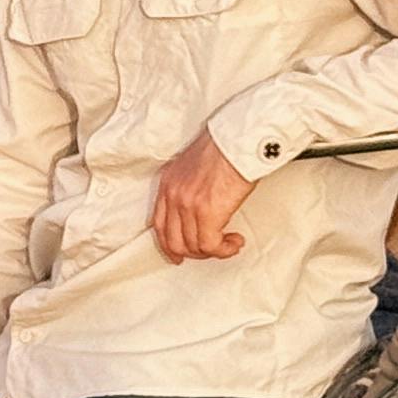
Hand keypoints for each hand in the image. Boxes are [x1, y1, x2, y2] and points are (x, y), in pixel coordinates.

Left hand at [152, 128, 250, 261]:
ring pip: (193, 246)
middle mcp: (173, 195)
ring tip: (229, 243)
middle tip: (212, 251)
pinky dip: (224, 250)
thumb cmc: (225, 147)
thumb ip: (190, 186)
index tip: (177, 255)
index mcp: (168, 182)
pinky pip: (210, 245)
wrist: (238, 142)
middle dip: (194, 252)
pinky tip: (234, 241)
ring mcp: (187, 206)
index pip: (159, 223)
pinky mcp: (207, 214)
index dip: (168, 244)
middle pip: (173, 240)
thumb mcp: (195, 165)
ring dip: (214, 250)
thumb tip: (201, 206)